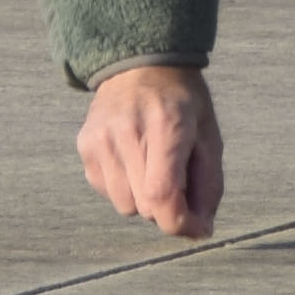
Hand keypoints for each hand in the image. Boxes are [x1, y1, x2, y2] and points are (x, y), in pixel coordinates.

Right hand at [78, 64, 221, 238]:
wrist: (140, 64)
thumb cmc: (182, 103)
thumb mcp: (208, 136)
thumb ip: (209, 185)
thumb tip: (200, 230)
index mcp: (165, 126)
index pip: (162, 195)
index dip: (180, 223)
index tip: (196, 226)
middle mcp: (127, 132)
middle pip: (145, 206)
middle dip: (167, 207)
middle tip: (179, 181)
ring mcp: (100, 139)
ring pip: (124, 205)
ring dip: (144, 199)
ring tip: (152, 166)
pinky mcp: (85, 146)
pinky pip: (107, 192)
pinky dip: (124, 186)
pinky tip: (133, 159)